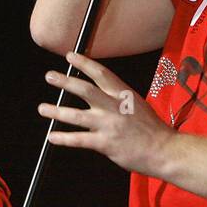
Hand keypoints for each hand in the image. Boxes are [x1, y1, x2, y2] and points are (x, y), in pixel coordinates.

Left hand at [38, 51, 173, 177]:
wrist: (164, 150)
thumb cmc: (152, 129)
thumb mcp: (137, 106)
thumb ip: (117, 101)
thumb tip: (99, 97)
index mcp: (124, 95)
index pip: (101, 74)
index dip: (84, 63)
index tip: (70, 56)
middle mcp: (115, 107)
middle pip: (85, 90)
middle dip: (65, 81)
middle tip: (50, 76)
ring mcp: (109, 125)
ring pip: (77, 116)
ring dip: (57, 111)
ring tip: (42, 108)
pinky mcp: (105, 144)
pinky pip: (79, 140)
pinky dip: (64, 138)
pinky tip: (52, 136)